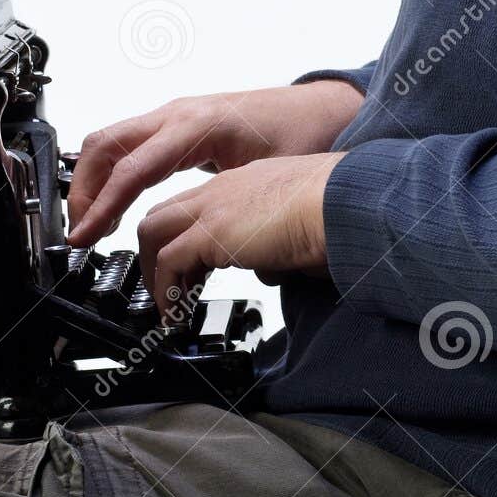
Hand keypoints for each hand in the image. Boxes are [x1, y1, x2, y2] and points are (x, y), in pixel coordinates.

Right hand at [66, 81, 362, 247]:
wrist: (318, 107)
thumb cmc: (299, 134)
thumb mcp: (269, 177)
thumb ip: (238, 213)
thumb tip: (221, 260)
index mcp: (196, 127)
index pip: (132, 169)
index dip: (102, 205)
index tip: (84, 236)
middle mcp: (177, 115)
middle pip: (105, 146)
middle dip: (83, 190)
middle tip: (78, 234)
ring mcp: (174, 115)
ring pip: (110, 141)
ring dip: (93, 181)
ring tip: (91, 225)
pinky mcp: (176, 124)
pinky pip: (129, 143)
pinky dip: (112, 172)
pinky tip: (117, 205)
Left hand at [135, 153, 342, 323]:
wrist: (343, 202)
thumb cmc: (336, 211)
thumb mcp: (296, 228)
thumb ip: (276, 245)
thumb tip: (268, 269)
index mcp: (242, 182)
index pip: (195, 206)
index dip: (185, 241)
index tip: (190, 273)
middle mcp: (222, 189)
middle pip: (163, 214)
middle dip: (154, 254)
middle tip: (167, 290)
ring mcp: (213, 207)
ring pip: (152, 231)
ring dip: (153, 272)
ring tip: (166, 306)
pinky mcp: (212, 233)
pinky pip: (168, 262)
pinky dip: (165, 291)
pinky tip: (176, 314)